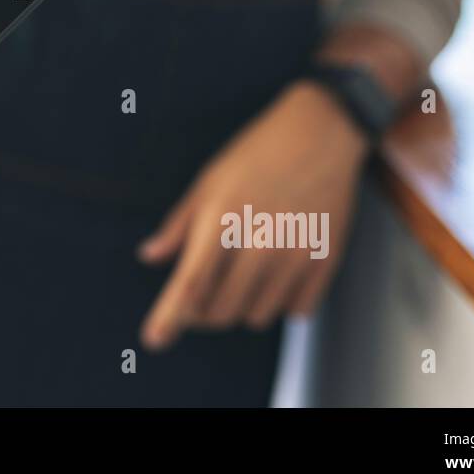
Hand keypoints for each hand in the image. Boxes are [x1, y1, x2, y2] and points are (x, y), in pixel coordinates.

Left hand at [138, 82, 367, 346]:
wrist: (322, 132)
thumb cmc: (256, 153)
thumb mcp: (208, 181)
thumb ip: (180, 225)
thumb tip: (149, 256)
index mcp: (222, 221)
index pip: (190, 283)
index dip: (169, 317)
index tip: (154, 341)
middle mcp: (259, 243)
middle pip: (220, 311)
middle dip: (203, 312)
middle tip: (200, 294)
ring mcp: (294, 255)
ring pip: (256, 316)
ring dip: (242, 305)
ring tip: (243, 273)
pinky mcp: (324, 261)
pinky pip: (296, 310)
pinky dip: (280, 301)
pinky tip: (277, 271)